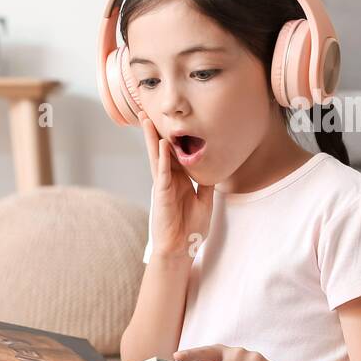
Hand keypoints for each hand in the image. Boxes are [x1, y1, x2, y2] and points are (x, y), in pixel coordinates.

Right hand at [142, 114, 213, 258]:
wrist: (180, 249)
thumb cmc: (190, 228)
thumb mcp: (204, 200)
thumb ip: (207, 183)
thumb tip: (214, 168)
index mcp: (178, 181)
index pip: (173, 153)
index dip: (169, 136)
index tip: (167, 119)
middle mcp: (168, 180)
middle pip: (160, 150)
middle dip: (154, 131)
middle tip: (145, 111)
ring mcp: (163, 187)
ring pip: (156, 158)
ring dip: (152, 138)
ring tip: (146, 120)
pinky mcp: (161, 196)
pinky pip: (162, 174)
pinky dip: (162, 159)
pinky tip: (161, 144)